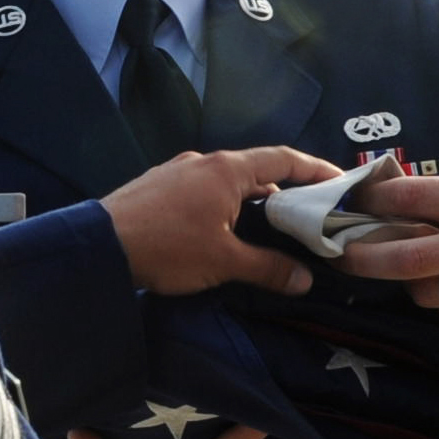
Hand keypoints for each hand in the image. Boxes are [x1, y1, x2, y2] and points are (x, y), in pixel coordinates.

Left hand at [102, 145, 345, 295]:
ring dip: (249, 205)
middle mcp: (204, 162)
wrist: (98, 246)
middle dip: (283, 195)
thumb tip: (304, 280)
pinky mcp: (156, 187)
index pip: (285, 159)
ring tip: (265, 235)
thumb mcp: (224, 261)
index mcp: (228, 169)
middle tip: (304, 222)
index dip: (316, 170)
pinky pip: (201, 192)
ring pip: (226, 184)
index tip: (339, 182)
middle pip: (256, 172)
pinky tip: (220, 235)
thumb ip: (268, 267)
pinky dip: (222, 208)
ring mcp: (176, 171)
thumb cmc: (168, 247)